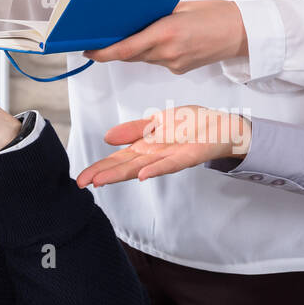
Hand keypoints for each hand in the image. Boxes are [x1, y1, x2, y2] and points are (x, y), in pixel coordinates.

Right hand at [76, 105, 251, 187]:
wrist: (222, 126)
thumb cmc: (191, 124)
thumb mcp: (157, 121)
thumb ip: (133, 129)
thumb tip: (107, 137)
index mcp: (144, 147)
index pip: (116, 159)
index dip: (98, 167)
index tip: (81, 178)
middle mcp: (154, 156)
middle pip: (124, 166)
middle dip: (103, 174)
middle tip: (83, 183)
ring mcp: (170, 158)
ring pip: (141, 168)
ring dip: (122, 175)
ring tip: (102, 180)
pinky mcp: (189, 156)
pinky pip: (171, 164)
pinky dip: (157, 170)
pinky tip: (143, 174)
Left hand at [84, 0, 247, 73]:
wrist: (244, 32)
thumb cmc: (217, 14)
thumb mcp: (183, 8)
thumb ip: (157, 15)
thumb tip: (133, 18)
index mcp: (167, 32)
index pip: (125, 49)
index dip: (103, 52)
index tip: (88, 49)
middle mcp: (168, 52)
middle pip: (130, 55)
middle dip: (116, 48)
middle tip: (102, 38)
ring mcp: (174, 64)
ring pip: (144, 59)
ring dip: (136, 49)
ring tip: (136, 34)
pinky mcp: (180, 70)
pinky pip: (158, 62)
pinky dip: (154, 52)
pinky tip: (163, 41)